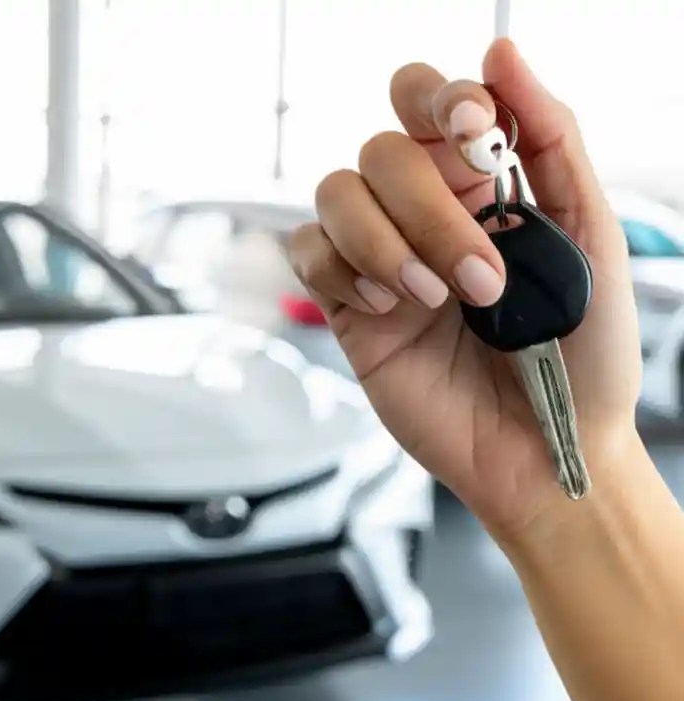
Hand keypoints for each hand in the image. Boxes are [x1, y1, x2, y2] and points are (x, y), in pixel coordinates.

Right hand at [287, 40, 641, 539]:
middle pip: (382, 148)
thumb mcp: (592, 236)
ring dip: (385, 243)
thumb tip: (500, 52)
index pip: (431, 99)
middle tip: (481, 279)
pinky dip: (343, 272)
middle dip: (429, 210)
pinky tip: (390, 311)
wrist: (546, 451)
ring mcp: (380, 255)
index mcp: (484, 181)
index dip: (440, 98)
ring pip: (336, 192)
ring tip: (434, 301)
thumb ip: (550, 140)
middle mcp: (424, 208)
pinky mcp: (346, 304)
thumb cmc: (585, 353)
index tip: (474, 135)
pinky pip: (307, 252)